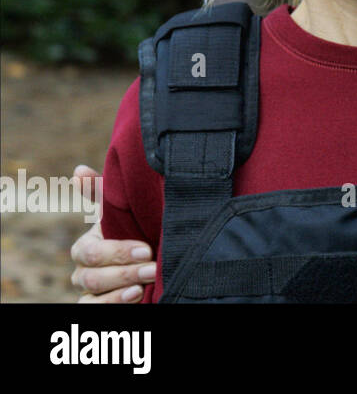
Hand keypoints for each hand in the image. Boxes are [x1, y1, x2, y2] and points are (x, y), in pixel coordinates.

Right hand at [69, 165, 153, 302]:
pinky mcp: (103, 306)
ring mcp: (92, 292)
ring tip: (148, 281)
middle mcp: (84, 272)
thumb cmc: (134, 229)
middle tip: (153, 267)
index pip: (91, 253)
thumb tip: (79, 170)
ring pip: (93, 295)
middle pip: (92, 277)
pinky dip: (115, 304)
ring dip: (121, 290)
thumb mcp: (122, 211)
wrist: (151, 255)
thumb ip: (103, 191)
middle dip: (124, 272)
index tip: (147, 249)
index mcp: (87, 248)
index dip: (117, 252)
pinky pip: (97, 310)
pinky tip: (138, 295)